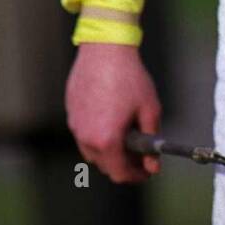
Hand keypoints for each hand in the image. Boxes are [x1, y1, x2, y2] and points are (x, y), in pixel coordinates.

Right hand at [65, 43, 162, 183]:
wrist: (105, 48)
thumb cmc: (129, 77)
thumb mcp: (149, 108)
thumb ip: (151, 141)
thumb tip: (153, 165)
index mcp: (106, 140)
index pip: (119, 173)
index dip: (136, 176)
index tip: (147, 170)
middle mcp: (86, 137)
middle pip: (105, 165)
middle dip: (124, 163)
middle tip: (141, 153)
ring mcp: (75, 125)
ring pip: (92, 151)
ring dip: (109, 150)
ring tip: (127, 134)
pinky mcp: (70, 112)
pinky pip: (83, 133)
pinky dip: (97, 134)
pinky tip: (112, 118)